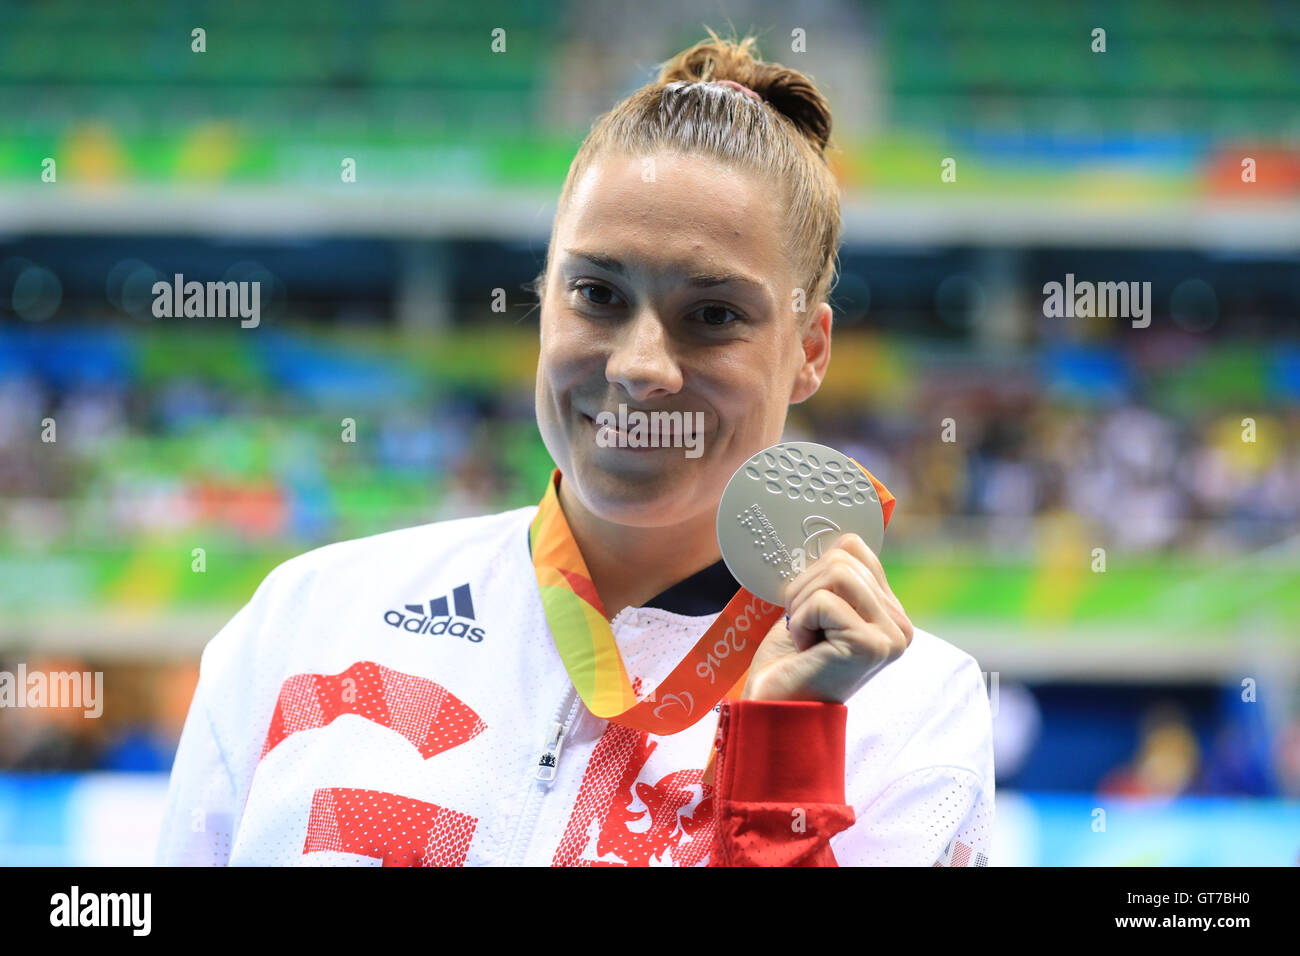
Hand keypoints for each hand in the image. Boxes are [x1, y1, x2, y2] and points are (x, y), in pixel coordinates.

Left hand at [742, 533, 912, 702]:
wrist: (775, 709)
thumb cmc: (790, 660)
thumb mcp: (815, 606)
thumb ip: (832, 575)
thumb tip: (831, 533)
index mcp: (890, 610)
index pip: (853, 548)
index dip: (815, 572)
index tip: (809, 610)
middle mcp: (901, 624)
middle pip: (842, 558)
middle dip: (805, 589)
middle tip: (804, 628)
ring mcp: (891, 636)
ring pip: (835, 573)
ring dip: (802, 604)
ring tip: (806, 637)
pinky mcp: (871, 645)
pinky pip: (823, 601)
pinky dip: (800, 622)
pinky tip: (806, 650)